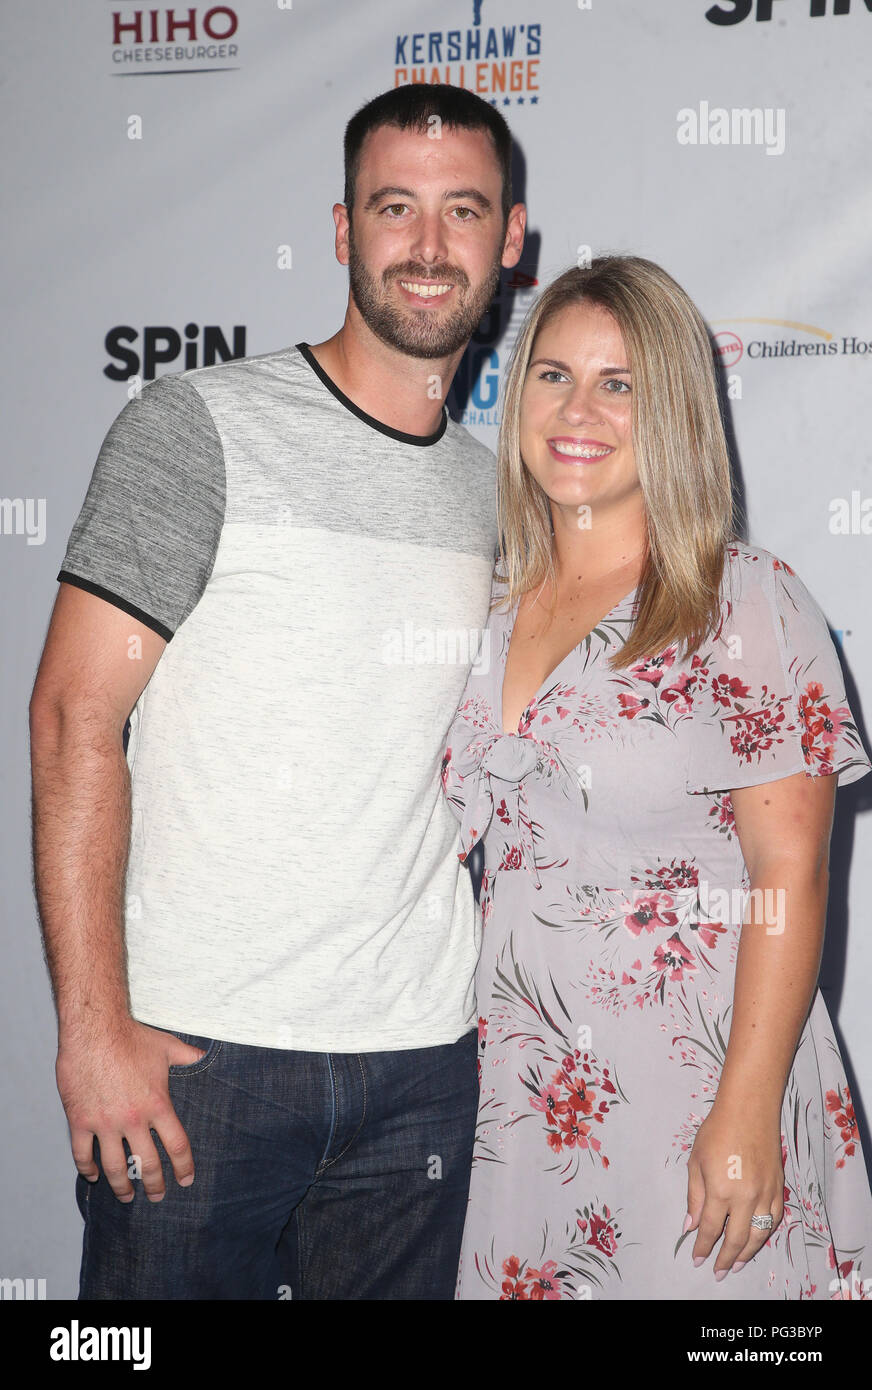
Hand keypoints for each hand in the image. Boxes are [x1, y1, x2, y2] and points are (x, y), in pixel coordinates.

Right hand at [56, 1018, 205, 1203]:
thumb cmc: (131, 1036)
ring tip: (126, 1196)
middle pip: (147, 1164)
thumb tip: (207, 1055)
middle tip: (156, 1196)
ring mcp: (105, 1122)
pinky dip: (88, 1169)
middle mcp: (133, 1119)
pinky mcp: (80, 1120)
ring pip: (115, 1167)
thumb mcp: (167, 1047)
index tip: (186, 1180)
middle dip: (154, 1185)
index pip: (177, 1146)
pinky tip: (93, 1175)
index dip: (184, 1167)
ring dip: (121, 1186)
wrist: (94, 1029)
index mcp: (157, 1105)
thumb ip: (189, 1056)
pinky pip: (82, 1154)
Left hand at [684, 1103, 784, 1278]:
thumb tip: (691, 1225)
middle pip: (737, 1239)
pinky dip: (765, 1232)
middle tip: (718, 1271)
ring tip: (736, 1264)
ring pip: (759, 1233)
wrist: (749, 1110)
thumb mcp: (696, 1161)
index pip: (711, 1229)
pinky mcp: (778, 1187)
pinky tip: (756, 1238)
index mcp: (720, 1190)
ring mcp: (765, 1193)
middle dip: (725, 1258)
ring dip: (748, 1252)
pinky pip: (774, 1218)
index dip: (703, 1246)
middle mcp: (745, 1197)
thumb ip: (694, 1196)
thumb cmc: (717, 1131)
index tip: (697, 1259)